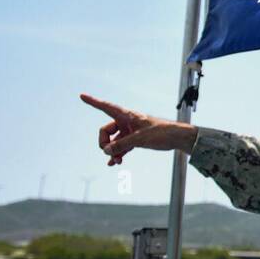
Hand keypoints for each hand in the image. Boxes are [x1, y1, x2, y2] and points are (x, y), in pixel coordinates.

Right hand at [80, 93, 195, 165]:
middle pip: (106, 130)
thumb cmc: (161, 133)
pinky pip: (121, 146)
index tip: (82, 95)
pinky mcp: (135, 139)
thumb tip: (106, 151)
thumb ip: (122, 145)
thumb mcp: (140, 139)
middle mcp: (126, 121)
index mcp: (127, 115)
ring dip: (112, 151)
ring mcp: (130, 131)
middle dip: (105, 143)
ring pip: (114, 141)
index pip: (106, 107)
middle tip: (109, 153)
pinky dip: (118, 154)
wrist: (177, 138)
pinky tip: (114, 163)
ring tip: (115, 162)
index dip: (93, 102)